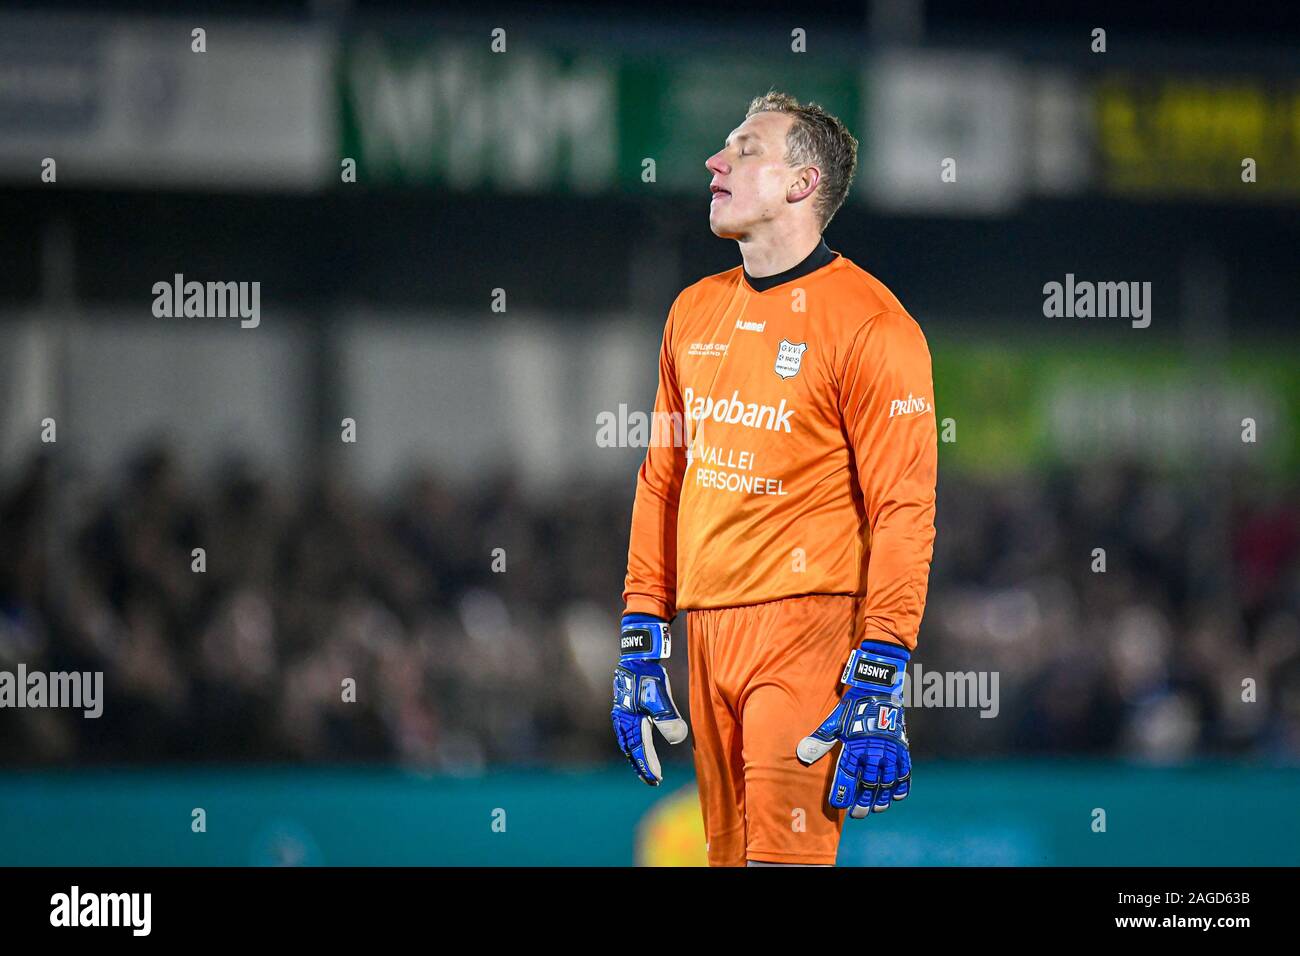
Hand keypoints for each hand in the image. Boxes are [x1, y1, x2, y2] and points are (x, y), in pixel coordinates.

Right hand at [611, 614, 687, 784]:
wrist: (637, 656)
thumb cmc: (649, 677)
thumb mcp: (661, 698)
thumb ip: (668, 719)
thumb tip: (677, 740)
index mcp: (630, 721)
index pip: (639, 750)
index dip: (648, 766)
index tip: (657, 779)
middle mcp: (622, 720)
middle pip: (631, 749)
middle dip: (641, 765)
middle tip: (652, 779)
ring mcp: (621, 713)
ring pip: (627, 741)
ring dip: (636, 755)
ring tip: (644, 766)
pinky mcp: (624, 707)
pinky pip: (627, 732)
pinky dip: (633, 742)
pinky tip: (639, 742)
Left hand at [796, 640, 909, 817]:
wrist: (878, 690)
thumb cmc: (853, 706)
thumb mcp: (834, 721)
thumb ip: (820, 739)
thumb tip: (802, 754)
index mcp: (853, 748)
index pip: (846, 777)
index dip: (842, 793)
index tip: (838, 805)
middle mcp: (872, 753)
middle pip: (868, 785)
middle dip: (862, 802)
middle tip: (858, 813)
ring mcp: (889, 752)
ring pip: (887, 783)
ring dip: (881, 798)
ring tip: (876, 808)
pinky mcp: (902, 749)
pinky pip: (904, 772)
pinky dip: (901, 786)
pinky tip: (896, 796)